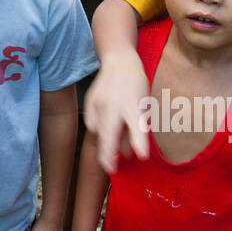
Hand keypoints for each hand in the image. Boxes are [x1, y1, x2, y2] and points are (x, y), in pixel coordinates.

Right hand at [84, 57, 150, 173]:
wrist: (119, 62)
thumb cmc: (136, 88)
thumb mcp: (142, 107)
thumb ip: (136, 130)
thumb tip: (128, 154)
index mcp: (134, 105)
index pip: (137, 126)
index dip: (139, 141)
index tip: (142, 156)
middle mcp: (115, 103)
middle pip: (109, 132)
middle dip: (108, 152)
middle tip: (110, 168)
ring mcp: (99, 102)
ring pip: (99, 130)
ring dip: (103, 145)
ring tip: (107, 157)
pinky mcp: (89, 101)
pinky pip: (91, 123)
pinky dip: (98, 130)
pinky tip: (104, 126)